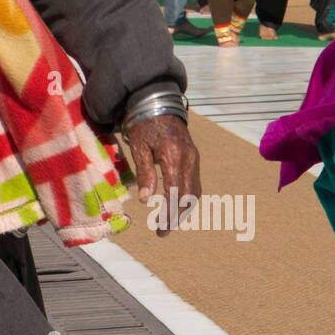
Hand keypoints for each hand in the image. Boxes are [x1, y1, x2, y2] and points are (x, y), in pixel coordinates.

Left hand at [126, 114, 200, 235]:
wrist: (157, 103)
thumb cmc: (144, 125)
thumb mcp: (139, 148)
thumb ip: (145, 174)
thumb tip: (146, 200)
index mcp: (174, 157)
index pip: (175, 194)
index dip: (169, 214)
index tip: (160, 229)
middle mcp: (189, 159)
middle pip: (189, 197)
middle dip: (177, 217)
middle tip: (162, 232)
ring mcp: (194, 158)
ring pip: (195, 191)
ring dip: (184, 210)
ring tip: (168, 222)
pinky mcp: (194, 157)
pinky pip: (195, 183)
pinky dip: (188, 198)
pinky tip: (176, 206)